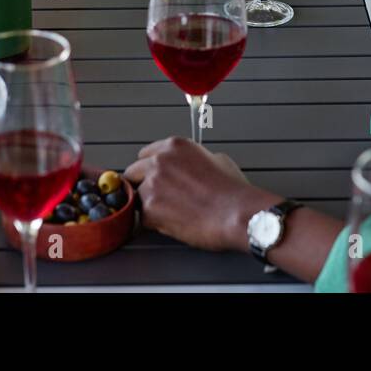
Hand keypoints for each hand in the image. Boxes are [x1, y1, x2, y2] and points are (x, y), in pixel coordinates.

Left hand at [124, 137, 272, 252]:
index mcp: (174, 146)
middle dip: (143, 185)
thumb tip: (189, 167)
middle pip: (133, 173)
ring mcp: (152, 185)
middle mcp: (159, 161)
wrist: (237, 213)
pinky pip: (143, 218)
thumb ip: (193, 160)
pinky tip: (175, 222)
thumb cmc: (232, 191)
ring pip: (137, 197)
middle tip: (159, 197)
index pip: (145, 155)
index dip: (151, 169)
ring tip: (172, 213)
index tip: (154, 177)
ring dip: (149, 205)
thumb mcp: (217, 159)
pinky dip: (154, 223)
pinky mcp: (150, 209)